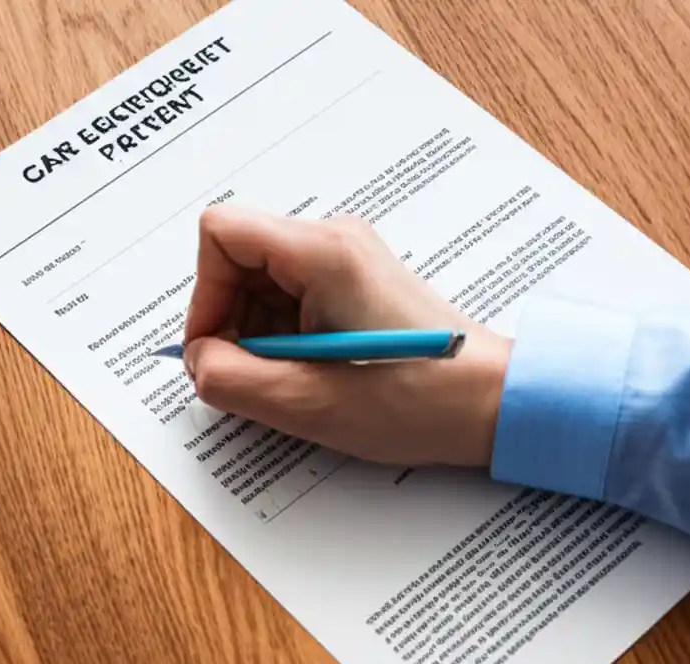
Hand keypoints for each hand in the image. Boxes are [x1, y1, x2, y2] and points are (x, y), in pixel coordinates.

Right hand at [183, 205, 511, 467]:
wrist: (493, 404)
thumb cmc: (420, 400)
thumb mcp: (308, 404)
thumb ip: (230, 379)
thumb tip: (197, 361)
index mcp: (322, 253)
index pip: (221, 233)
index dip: (204, 296)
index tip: (218, 349)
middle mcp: (332, 241)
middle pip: (237, 259)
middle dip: (232, 322)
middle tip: (260, 376)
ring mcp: (344, 259)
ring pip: (259, 283)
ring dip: (259, 335)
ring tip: (297, 379)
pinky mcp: (352, 282)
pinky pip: (287, 298)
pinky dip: (283, 338)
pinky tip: (313, 373)